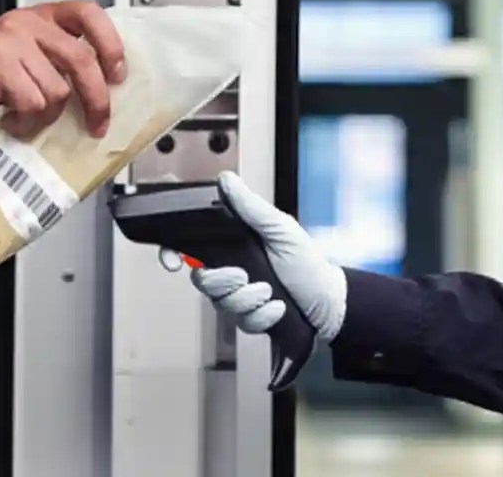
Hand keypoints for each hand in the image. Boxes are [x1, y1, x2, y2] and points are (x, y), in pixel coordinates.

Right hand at [0, 1, 125, 138]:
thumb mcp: (28, 61)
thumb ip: (61, 63)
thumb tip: (108, 91)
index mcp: (42, 18)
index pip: (89, 13)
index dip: (111, 44)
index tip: (118, 75)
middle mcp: (27, 23)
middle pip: (83, 60)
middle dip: (97, 100)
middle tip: (97, 124)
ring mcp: (11, 40)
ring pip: (59, 90)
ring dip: (47, 118)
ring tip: (27, 119)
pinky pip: (35, 103)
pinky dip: (27, 123)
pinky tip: (11, 122)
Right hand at [165, 172, 346, 342]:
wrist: (328, 300)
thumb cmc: (307, 262)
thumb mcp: (280, 229)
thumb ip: (251, 208)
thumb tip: (227, 180)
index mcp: (234, 246)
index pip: (191, 248)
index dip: (173, 254)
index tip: (174, 262)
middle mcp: (232, 271)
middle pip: (202, 281)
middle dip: (224, 281)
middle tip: (245, 276)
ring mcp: (239, 297)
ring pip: (221, 305)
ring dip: (249, 299)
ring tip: (271, 292)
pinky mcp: (250, 320)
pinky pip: (242, 323)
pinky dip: (263, 316)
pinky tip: (278, 308)